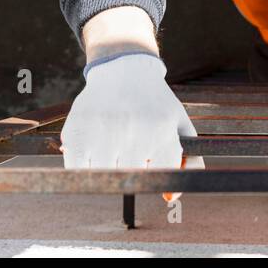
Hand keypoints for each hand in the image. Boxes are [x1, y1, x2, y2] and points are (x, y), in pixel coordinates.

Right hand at [60, 52, 203, 198]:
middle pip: (131, 178)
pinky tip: (93, 151)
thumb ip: (190, 161)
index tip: (150, 164)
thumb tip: (169, 198)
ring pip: (104, 177)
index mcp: (163, 131)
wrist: (124, 68)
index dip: (156, 174)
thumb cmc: (156, 104)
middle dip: (131, 170)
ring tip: (113, 147)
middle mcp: (134, 132)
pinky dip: (83, 168)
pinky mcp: (78, 132)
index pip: (162, 175)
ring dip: (108, 169)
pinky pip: (78, 170)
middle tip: (130, 151)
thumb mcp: (181, 124)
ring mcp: (104, 132)